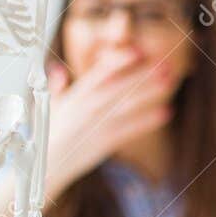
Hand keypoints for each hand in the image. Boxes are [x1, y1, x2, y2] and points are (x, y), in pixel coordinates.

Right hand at [42, 52, 175, 195]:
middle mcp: (87, 107)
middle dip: (142, 74)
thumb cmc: (47, 136)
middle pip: (119, 86)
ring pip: (127, 105)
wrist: (47, 166)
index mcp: (76, 96)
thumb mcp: (47, 108)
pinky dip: (147, 121)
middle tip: (166, 64)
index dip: (119, 60)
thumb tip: (57, 70)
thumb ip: (56, 87)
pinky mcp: (104, 143)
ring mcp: (96, 125)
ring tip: (169, 82)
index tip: (137, 50)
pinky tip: (165, 112)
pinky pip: (129, 130)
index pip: (100, 72)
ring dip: (149, 93)